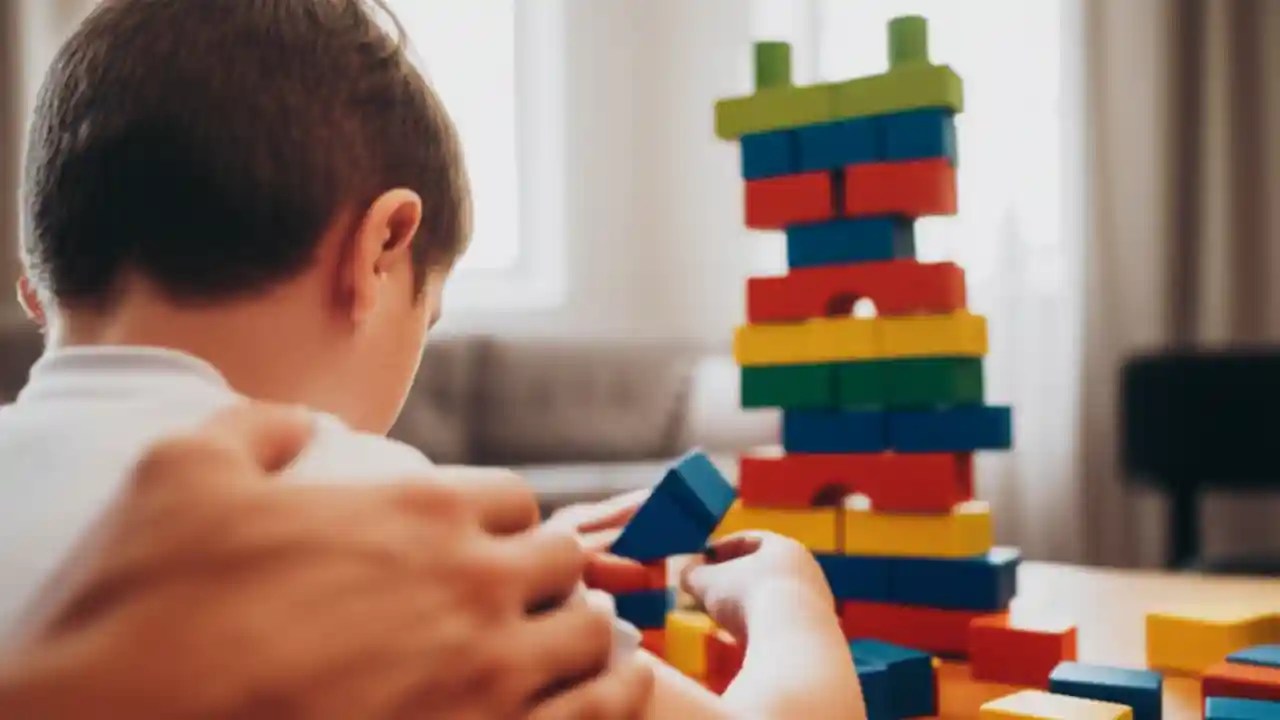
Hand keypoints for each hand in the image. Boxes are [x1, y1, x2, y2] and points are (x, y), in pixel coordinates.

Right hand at [0, 403, 653, 719]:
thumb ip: (257, 426)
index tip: (478, 545)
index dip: (496, 520)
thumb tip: (298, 423)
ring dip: (582, 634)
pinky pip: (597, 716)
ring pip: (590, 637)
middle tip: (516, 598)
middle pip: (558, 563)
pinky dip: (615, 697)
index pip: (511, 498)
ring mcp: (488, 675)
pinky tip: (609, 689)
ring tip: (564, 646)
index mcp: (417, 508)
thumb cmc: (147, 611)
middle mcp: (469, 583)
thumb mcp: (182, 470)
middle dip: (541, 574)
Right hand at [680, 532, 833, 640]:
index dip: (722, 549)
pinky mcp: (818, 632)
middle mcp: (806, 569)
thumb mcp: (708, 583)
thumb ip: (693, 574)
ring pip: (774, 598)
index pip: (750, 540)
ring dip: (748, 607)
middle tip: (710, 592)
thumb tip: (685, 574)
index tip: (702, 561)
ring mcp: (816, 601)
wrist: (793, 644)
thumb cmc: (748, 599)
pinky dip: (763, 627)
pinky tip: (746, 642)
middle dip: (734, 581)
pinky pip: (784, 623)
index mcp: (784, 547)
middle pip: (764, 570)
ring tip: (724, 622)